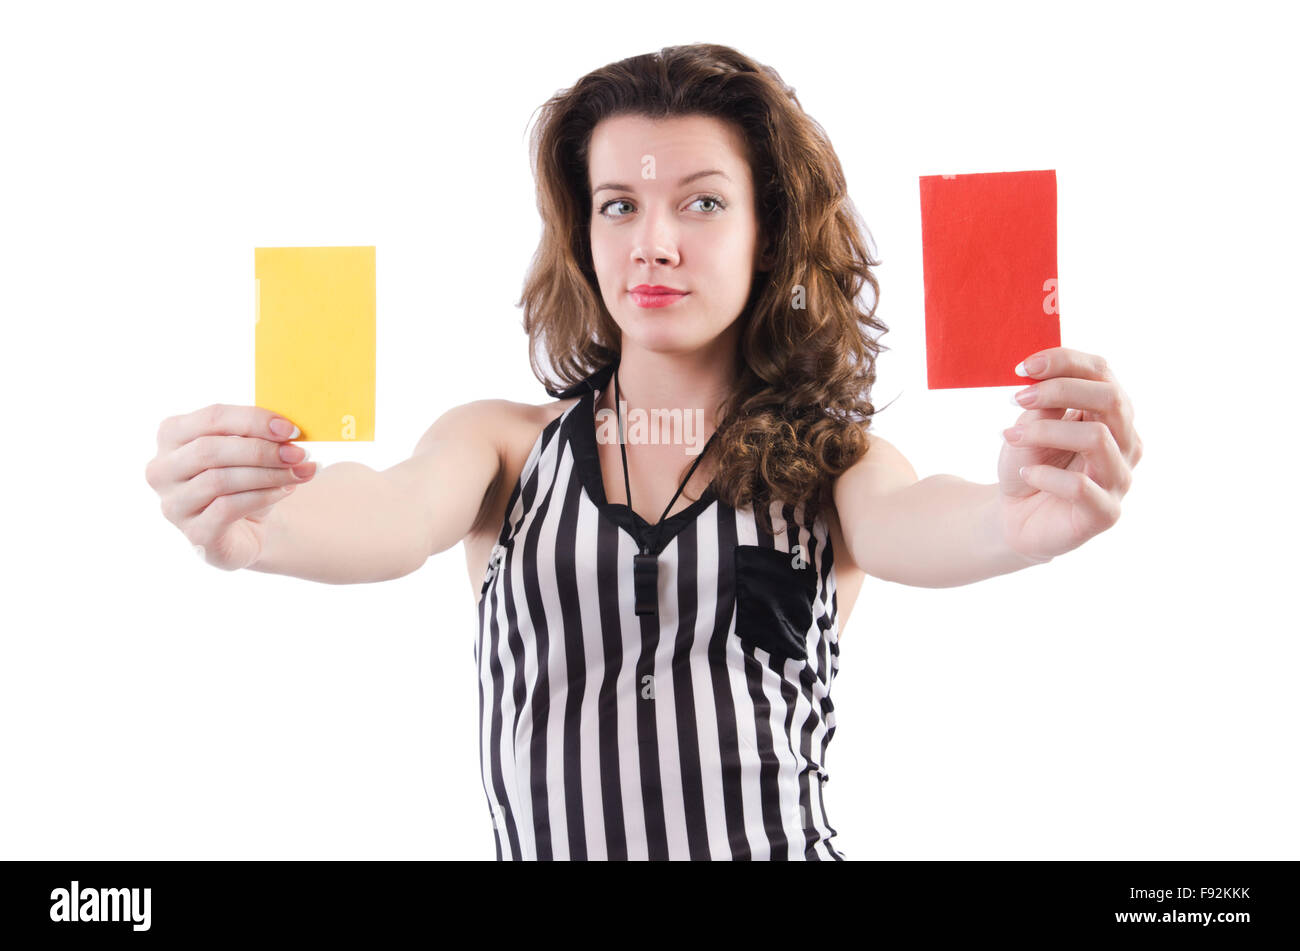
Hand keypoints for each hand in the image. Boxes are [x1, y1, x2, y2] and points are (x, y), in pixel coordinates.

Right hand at [144, 404, 318, 569]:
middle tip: (298, 453)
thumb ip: (261, 435)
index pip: (212, 418)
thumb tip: (289, 431)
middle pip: (210, 450)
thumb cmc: (245, 481)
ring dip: (267, 474)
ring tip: (299, 472)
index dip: (253, 421)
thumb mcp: (250, 451)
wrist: (248, 529)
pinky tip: (286, 491)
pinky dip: (262, 497)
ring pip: (219, 480)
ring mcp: (174, 504)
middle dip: (260, 450)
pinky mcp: (194, 533)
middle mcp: (163, 469)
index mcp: (172, 435)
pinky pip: (228, 508)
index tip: (290, 429)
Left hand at [996, 348, 1141, 561]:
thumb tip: (1049, 379)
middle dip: (1060, 390)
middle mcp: (1126, 443)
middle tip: (1016, 398)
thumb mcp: (1029, 427)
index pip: (1102, 372)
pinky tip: (1026, 472)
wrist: (1015, 516)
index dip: (1065, 362)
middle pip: (1111, 399)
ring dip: (1046, 431)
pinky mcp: (1106, 513)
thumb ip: (1045, 405)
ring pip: (1096, 438)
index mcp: (1111, 414)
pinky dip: (1046, 475)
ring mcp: (1120, 479)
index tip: (1023, 367)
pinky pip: (1080, 486)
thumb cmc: (1029, 464)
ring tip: (1011, 437)